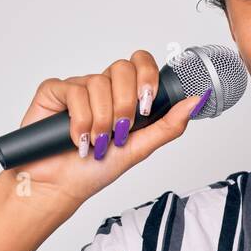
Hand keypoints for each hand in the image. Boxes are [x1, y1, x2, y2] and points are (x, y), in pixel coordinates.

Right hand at [3, 49, 205, 208]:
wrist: (59, 187)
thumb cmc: (95, 171)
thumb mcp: (140, 149)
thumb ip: (169, 125)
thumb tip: (196, 101)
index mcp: (124, 96)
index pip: (141, 63)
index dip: (147, 76)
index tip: (146, 105)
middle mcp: (101, 88)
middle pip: (122, 68)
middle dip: (125, 104)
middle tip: (121, 131)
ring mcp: (77, 88)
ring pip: (98, 83)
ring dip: (101, 120)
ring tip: (97, 143)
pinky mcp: (54, 92)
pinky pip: (73, 90)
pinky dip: (79, 120)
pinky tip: (77, 139)